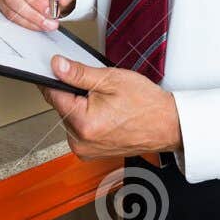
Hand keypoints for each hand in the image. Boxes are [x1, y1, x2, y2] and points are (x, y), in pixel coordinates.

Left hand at [40, 56, 182, 159]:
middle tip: (98, 88)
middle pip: (61, 106)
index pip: (52, 94)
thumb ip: (79, 73)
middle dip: (73, 93)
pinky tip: (104, 113)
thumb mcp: (111, 79)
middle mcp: (80, 142)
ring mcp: (84, 150)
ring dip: (80, 106)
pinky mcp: (89, 152)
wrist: (167, 125)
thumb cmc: (146, 105)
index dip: (56, 78)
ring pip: (69, 117)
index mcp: (83, 124)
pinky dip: (86, 118)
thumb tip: (57, 66)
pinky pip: (78, 128)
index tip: (61, 69)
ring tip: (105, 102)